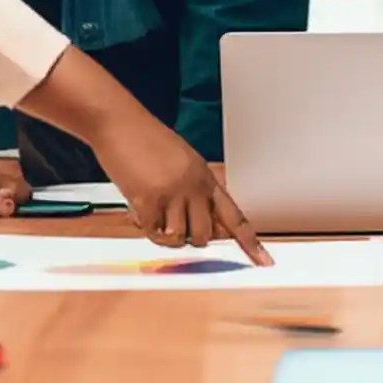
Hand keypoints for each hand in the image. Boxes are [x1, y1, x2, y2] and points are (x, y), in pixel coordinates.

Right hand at [92, 118, 271, 264]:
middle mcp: (194, 186)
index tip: (262, 260)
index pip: (234, 215)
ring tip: (151, 212)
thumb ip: (194, 190)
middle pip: (204, 235)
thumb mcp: (183, 161)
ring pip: (178, 237)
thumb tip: (198, 221)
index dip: (249, 241)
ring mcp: (173, 193)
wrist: (119, 122)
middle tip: (171, 223)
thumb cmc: (145, 139)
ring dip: (164, 232)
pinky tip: (139, 209)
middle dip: (189, 237)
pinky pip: (152, 232)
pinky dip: (144, 227)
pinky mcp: (148, 200)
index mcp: (206, 177)